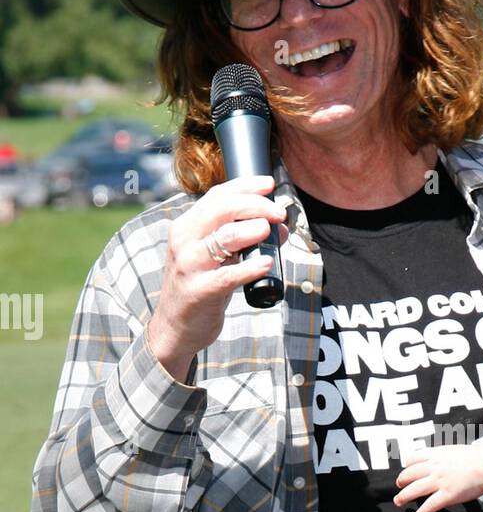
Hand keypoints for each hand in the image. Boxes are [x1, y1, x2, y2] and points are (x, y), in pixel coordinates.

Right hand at [147, 176, 287, 380]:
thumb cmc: (199, 287)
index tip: (270, 184)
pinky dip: (251, 268)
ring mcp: (190, 265)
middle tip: (279, 213)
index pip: (217, 196)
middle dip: (256, 206)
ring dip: (254, 230)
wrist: (174, 327)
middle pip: (223, 209)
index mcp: (186, 226)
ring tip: (271, 231)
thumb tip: (279, 227)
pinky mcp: (199, 291)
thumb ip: (242, 241)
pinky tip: (268, 263)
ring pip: (226, 237)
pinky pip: (229, 275)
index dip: (246, 186)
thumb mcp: (214, 258)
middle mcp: (184, 240)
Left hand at [393, 445, 482, 511]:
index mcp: (436, 455)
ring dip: (403, 496)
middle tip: (399, 485)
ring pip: (414, 490)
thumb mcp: (455, 451)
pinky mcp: (446, 495)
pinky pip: (429, 505)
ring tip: (399, 501)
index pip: (414, 458)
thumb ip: (445, 456)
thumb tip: (442, 459)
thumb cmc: (476, 458)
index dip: (408, 465)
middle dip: (401, 481)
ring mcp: (439, 482)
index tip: (406, 468)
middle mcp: (434, 468)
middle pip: (410, 474)